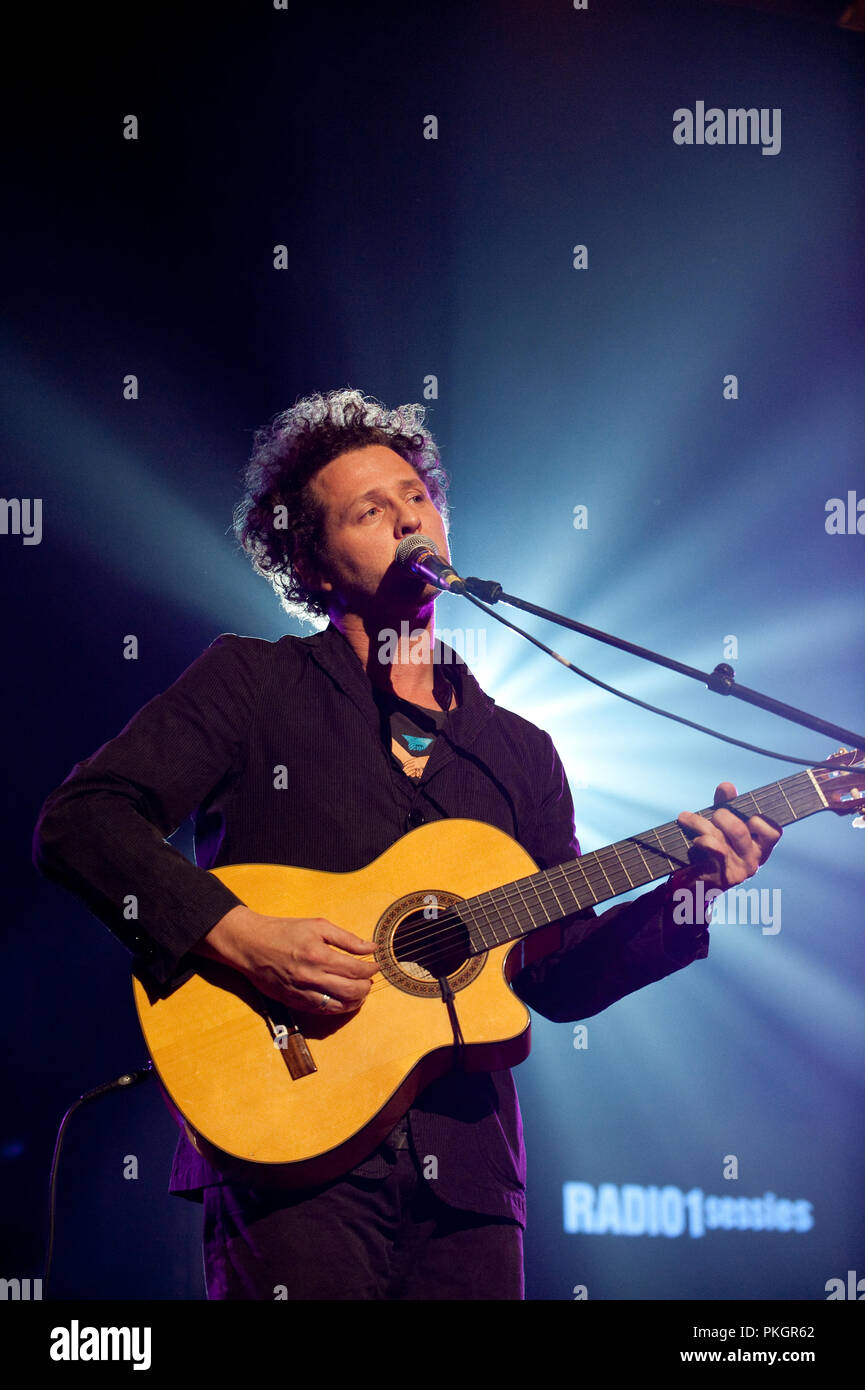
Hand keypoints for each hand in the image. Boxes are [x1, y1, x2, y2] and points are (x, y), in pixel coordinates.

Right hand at [196, 905, 377, 1013]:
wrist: (250, 944)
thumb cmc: (283, 931)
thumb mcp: (317, 925)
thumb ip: (346, 938)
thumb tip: (371, 948)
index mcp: (319, 955)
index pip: (356, 970)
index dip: (371, 970)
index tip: (376, 966)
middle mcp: (311, 977)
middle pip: (351, 991)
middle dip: (366, 986)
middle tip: (369, 980)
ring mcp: (301, 992)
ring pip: (338, 1006)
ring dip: (355, 1001)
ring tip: (359, 992)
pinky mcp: (293, 1001)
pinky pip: (321, 1011)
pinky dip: (337, 1008)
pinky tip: (342, 1000)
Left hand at [675, 782, 780, 892]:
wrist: (695, 886)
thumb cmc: (713, 851)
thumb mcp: (721, 827)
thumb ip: (726, 806)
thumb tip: (727, 786)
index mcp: (761, 848)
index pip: (773, 831)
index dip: (759, 818)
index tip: (744, 814)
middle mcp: (753, 861)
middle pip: (739, 829)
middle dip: (720, 815)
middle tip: (711, 815)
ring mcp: (737, 871)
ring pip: (719, 839)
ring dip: (698, 823)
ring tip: (685, 818)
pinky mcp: (718, 879)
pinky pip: (708, 851)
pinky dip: (698, 839)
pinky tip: (692, 840)